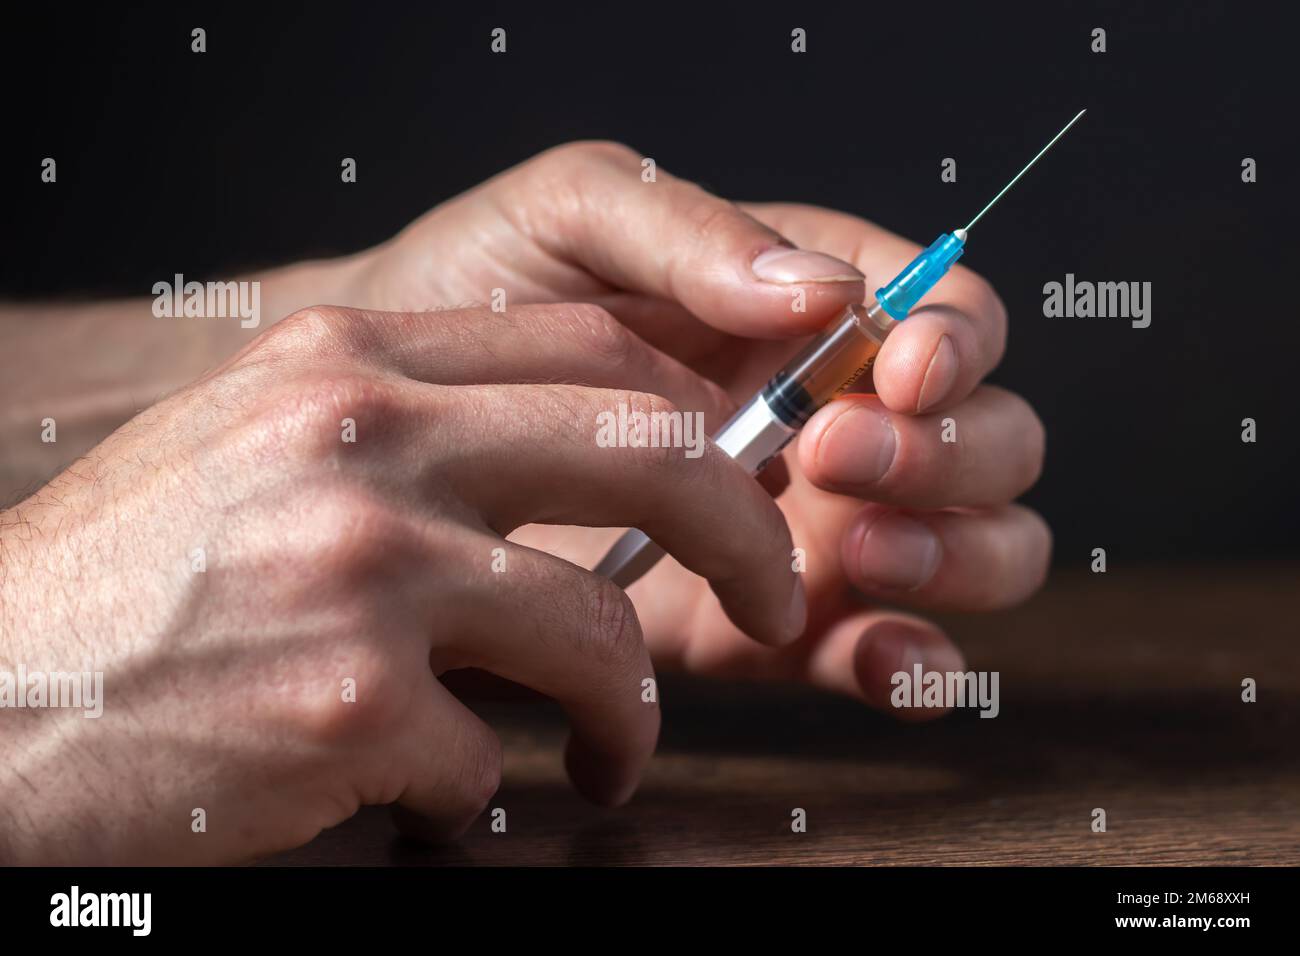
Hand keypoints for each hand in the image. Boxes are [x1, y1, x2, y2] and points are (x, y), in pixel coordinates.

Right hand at [0, 302, 805, 862]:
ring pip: (600, 633)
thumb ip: (414, 428)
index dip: (699, 422)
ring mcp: (359, 567)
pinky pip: (487, 762)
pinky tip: (430, 797)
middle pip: (653, 453)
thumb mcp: (265, 438)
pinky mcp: (347, 704)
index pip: (595, 350)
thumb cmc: (135, 573)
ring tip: (605, 751)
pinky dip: (479, 795)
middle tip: (775, 601)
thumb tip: (582, 467)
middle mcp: (362, 438)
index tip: (734, 488)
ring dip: (625, 712)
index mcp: (351, 357)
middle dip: (748, 540)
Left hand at [335, 142, 1050, 713]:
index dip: (952, 342)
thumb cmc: (479, 292)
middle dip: (944, 454)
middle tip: (831, 456)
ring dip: (952, 555)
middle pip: (990, 438)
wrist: (389, 426)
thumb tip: (824, 291)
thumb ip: (692, 231)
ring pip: (976, 546)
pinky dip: (911, 662)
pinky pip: (882, 647)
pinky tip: (881, 658)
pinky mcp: (771, 620)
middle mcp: (836, 414)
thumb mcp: (574, 216)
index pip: (946, 314)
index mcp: (811, 308)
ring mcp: (815, 524)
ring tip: (854, 548)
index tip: (892, 369)